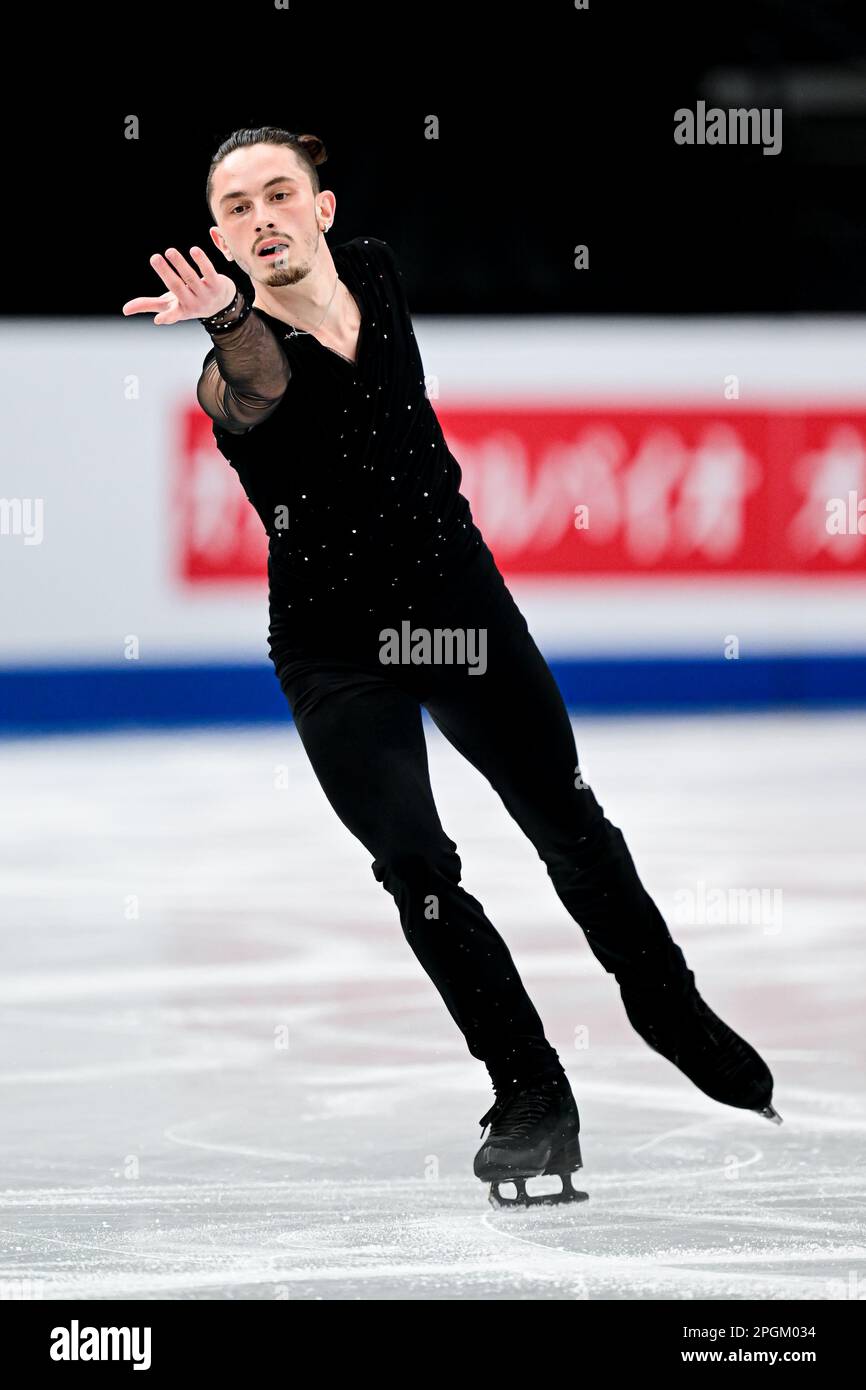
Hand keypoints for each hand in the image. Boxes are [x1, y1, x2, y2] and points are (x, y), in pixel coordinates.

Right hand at [122, 246, 237, 323]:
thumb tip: (124, 310)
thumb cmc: (188, 301)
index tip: (158, 321)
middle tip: (154, 258)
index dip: (165, 318)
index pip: (171, 315)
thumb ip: (147, 305)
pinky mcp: (217, 284)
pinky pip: (209, 271)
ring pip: (191, 278)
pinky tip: (194, 250)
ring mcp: (206, 294)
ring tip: (170, 251)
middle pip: (177, 287)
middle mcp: (193, 303)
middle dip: (165, 273)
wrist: (221, 304)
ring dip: (180, 264)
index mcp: (179, 310)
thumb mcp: (169, 305)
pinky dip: (201, 261)